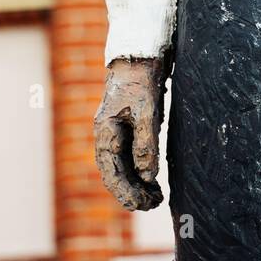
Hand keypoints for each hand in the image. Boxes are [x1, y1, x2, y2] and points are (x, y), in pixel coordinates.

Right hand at [94, 54, 169, 210]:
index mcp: (105, 133)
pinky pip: (129, 158)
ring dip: (136, 185)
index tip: (144, 204)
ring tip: (155, 198)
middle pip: (115, 174)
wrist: (139, 55)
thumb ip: (146, 144)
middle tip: (155, 204)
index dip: (127, 192)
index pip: (112, 173)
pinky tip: (151, 180)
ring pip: (121, 168)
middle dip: (132, 193)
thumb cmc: (142, 81)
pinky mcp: (127, 130)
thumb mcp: (147, 112)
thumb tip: (147, 176)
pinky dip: (138, 172)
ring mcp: (116, 133)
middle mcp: (107, 136)